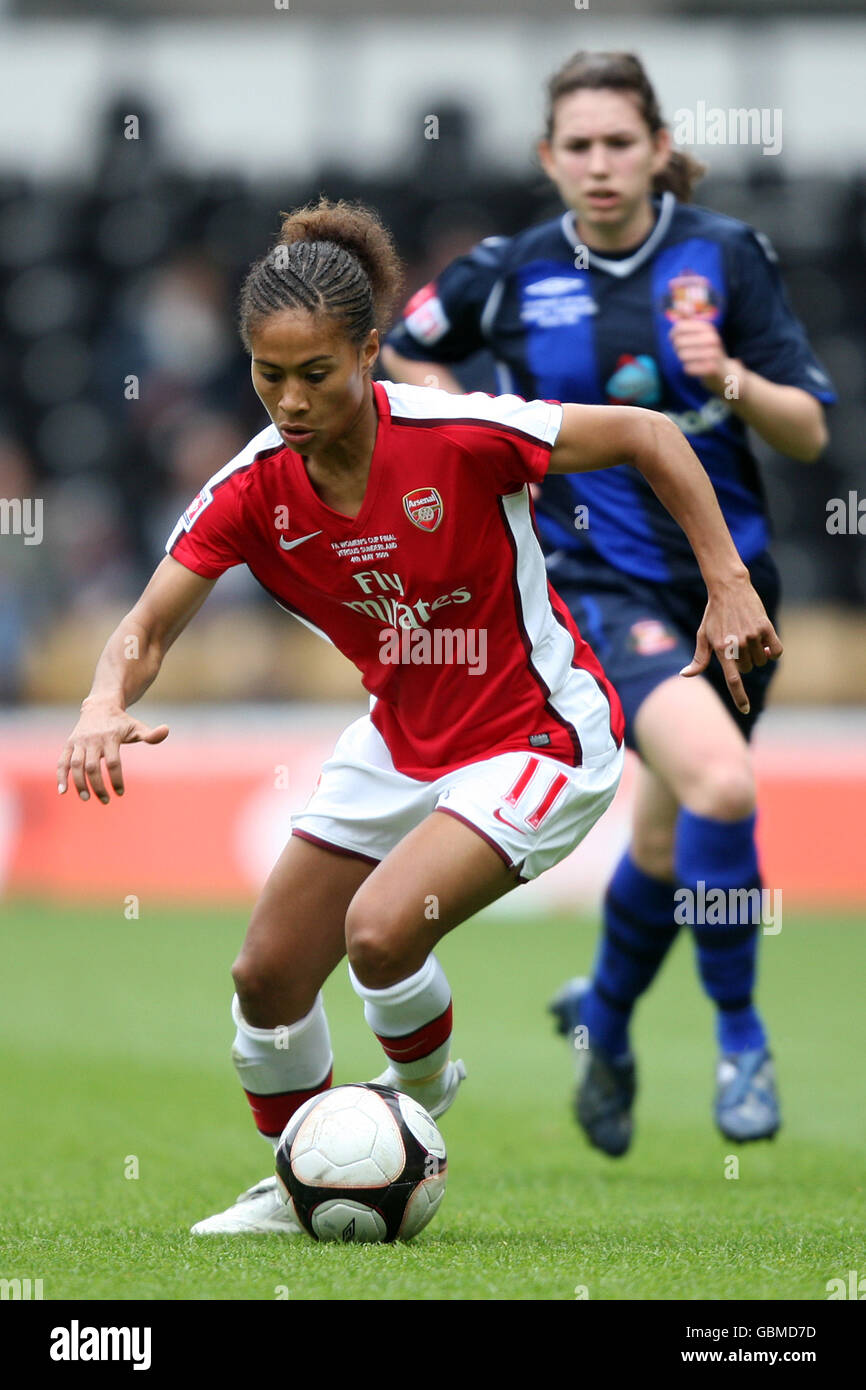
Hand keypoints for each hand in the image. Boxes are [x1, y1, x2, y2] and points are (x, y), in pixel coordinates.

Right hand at [57, 703, 168, 803]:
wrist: (100, 706)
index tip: (120, 792)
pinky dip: (61, 776)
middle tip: (105, 800)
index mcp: (110, 737)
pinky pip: (62, 761)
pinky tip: (62, 791)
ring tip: (86, 798)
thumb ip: (151, 734)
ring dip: (79, 784)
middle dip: (98, 786)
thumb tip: (167, 730)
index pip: (113, 763)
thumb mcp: (137, 727)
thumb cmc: (121, 722)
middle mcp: (93, 740)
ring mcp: (79, 742)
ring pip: (76, 765)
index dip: (116, 779)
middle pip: (92, 767)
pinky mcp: (69, 744)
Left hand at [669, 319, 738, 395]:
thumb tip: (683, 306)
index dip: (672, 335)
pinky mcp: (711, 368)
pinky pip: (687, 368)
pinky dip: (688, 369)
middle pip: (678, 342)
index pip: (679, 327)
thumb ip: (689, 321)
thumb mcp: (701, 334)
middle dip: (677, 349)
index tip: (674, 340)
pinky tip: (695, 368)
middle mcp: (712, 338)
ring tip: (691, 360)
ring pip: (682, 355)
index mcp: (708, 327)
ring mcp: (713, 353)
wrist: (724, 372)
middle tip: (684, 352)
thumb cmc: (707, 351)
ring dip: (683, 360)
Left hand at [679, 575, 782, 714]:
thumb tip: (686, 675)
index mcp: (721, 649)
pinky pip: (776, 650)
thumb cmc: (713, 614)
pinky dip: (773, 650)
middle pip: (747, 668)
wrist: (729, 588)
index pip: (733, 680)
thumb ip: (699, 658)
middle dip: (743, 661)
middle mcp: (738, 644)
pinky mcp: (765, 626)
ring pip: (762, 660)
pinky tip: (765, 642)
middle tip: (737, 643)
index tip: (745, 709)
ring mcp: (752, 635)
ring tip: (747, 637)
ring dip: (757, 654)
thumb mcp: (703, 635)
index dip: (739, 697)